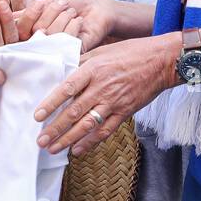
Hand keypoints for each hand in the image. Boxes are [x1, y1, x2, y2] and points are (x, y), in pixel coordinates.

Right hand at [19, 0, 120, 51]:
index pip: (20, 27)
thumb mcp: (49, 1)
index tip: (39, 4)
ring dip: (62, 17)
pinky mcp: (70, 55)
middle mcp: (42, 41)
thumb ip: (31, 10)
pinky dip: (72, 26)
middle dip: (50, 11)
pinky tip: (79, 21)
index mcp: (34, 29)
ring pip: (49, 34)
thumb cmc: (76, 3)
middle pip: (35, 29)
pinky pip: (64, 42)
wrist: (100, 9)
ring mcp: (56, 49)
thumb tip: (10, 16)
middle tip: (64, 5)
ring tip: (73, 13)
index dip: (27, 15)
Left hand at [33, 33, 179, 155]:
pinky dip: (91, 142)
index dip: (51, 103)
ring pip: (87, 125)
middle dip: (55, 129)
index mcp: (93, 69)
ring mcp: (114, 102)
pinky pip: (105, 131)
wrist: (162, 61)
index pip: (67, 88)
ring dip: (68, 139)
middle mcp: (102, 88)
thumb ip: (82, 61)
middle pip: (74, 112)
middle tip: (40, 141)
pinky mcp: (125, 112)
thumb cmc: (132, 52)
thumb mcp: (103, 50)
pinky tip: (77, 150)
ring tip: (53, 149)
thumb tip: (61, 69)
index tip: (37, 116)